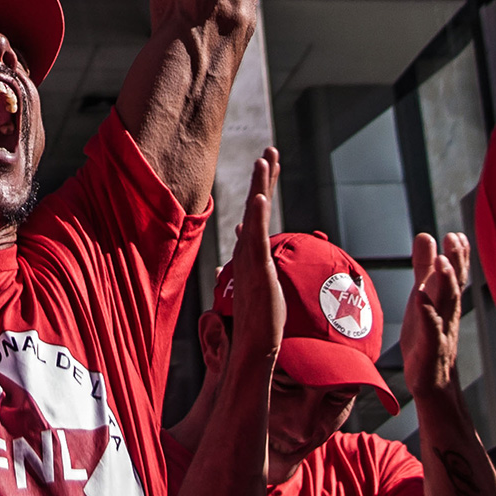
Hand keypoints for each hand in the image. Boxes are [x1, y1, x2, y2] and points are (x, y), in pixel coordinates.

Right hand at [228, 150, 284, 363]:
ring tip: (264, 161)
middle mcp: (249, 250)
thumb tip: (225, 267)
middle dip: (264, 177)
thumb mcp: (258, 291)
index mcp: (252, 252)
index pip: (260, 212)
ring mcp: (252, 257)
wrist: (254, 345)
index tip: (268, 163)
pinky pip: (256, 237)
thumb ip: (245, 274)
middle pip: (258, 205)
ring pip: (257, 215)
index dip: (263, 187)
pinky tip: (259, 197)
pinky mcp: (257, 268)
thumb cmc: (258, 323)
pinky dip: (257, 215)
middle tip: (270, 149)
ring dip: (260, 186)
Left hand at [400, 231, 470, 400]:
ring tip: (442, 262)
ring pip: (447, 306)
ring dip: (446, 284)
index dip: (458, 256)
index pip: (455, 276)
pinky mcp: (430, 351)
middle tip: (455, 238)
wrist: (433, 383)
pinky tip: (420, 299)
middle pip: (455, 286)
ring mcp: (441, 333)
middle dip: (457, 262)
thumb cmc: (426, 336)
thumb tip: (426, 235)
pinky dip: (427, 315)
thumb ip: (424, 268)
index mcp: (446, 303)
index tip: (457, 234)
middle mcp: (447, 316)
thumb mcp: (422, 296)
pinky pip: (431, 332)